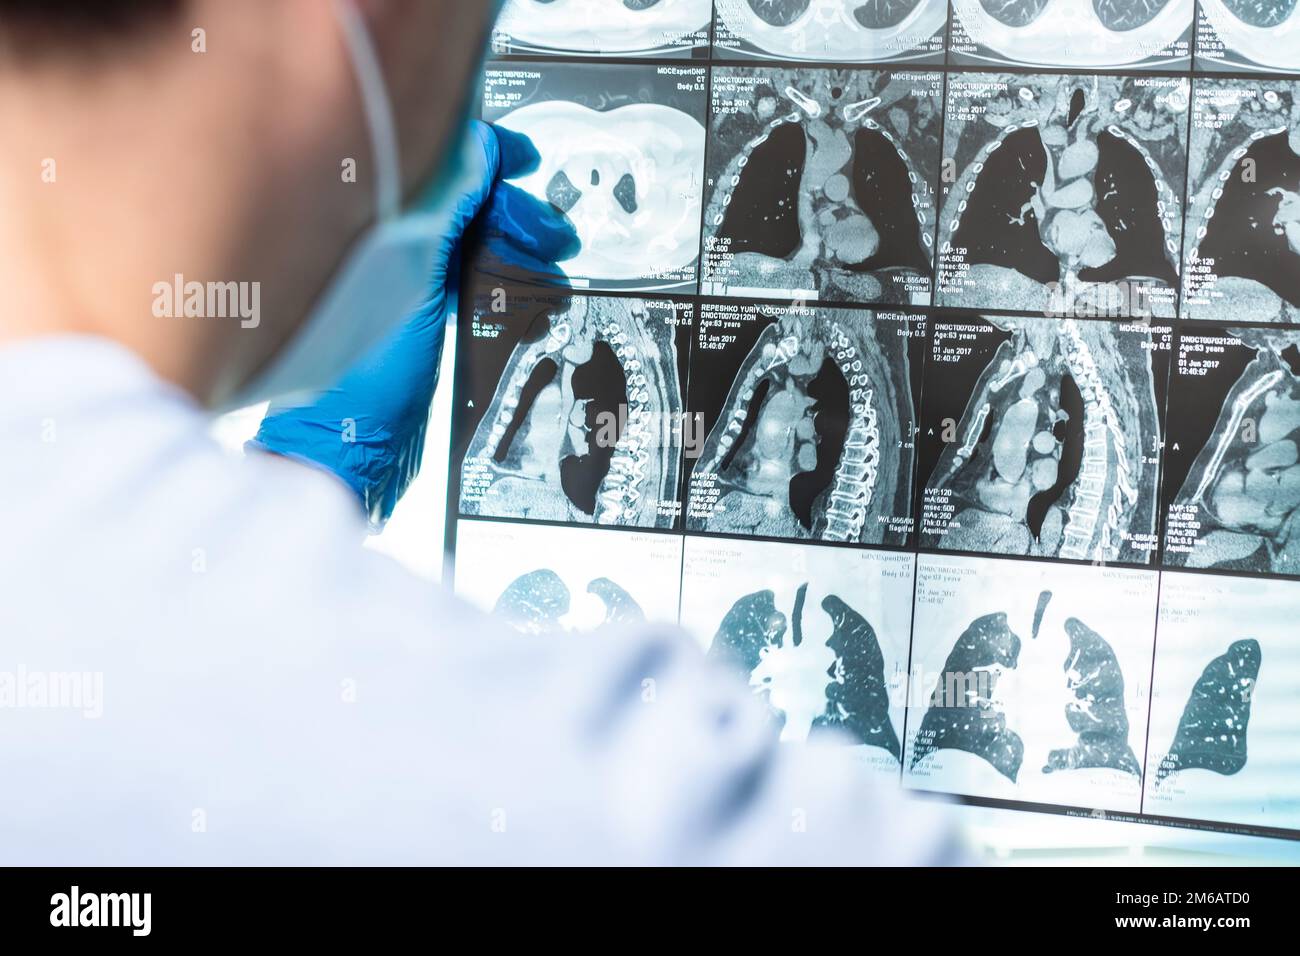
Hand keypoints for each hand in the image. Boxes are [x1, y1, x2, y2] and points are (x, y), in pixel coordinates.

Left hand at [250, 121, 578, 528]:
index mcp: (372, 231)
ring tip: (548, 269)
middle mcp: (381, 252)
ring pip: (467, 242)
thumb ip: (443, 216)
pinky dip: (498, 276)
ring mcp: (399, 286)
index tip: (525, 163)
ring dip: (512, 246)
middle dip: (511, 211)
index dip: (484, 160)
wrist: (349, 456)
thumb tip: (475, 153)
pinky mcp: (416, 320)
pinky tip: (526, 291)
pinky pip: (465, 278)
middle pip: (458, 204)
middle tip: (552, 235)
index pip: (435, 169)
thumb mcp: (413, 287)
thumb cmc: (363, 384)